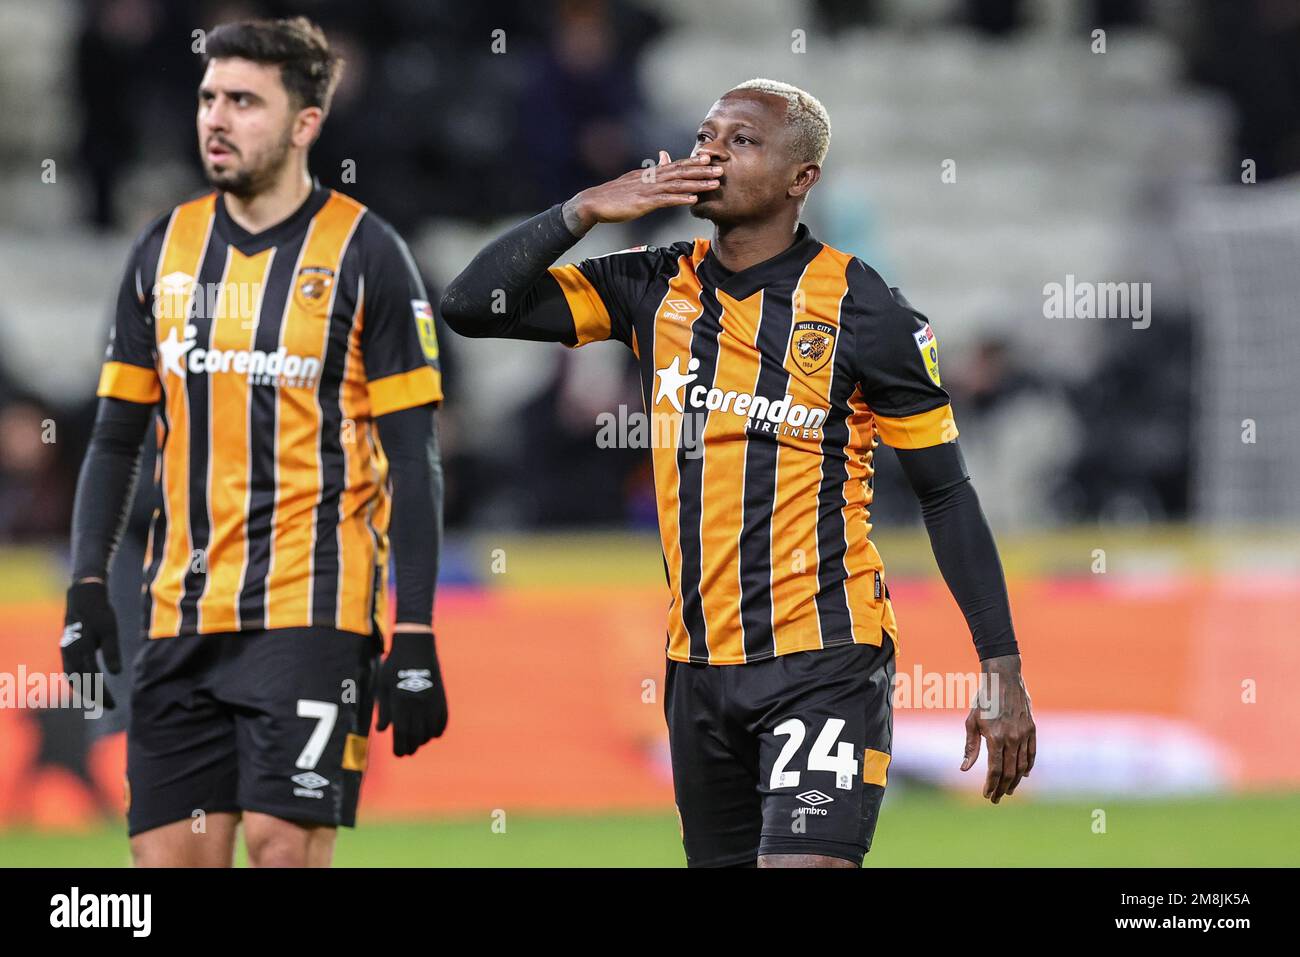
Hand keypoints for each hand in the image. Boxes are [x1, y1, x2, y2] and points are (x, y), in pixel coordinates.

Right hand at [61, 579, 120, 709]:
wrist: (84, 597)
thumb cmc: (100, 613)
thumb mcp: (110, 630)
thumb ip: (111, 652)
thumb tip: (116, 673)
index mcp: (81, 649)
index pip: (92, 678)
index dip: (102, 693)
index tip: (113, 705)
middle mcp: (70, 652)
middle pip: (80, 682)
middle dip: (94, 695)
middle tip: (109, 706)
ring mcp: (66, 650)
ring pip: (72, 677)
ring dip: (84, 689)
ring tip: (99, 698)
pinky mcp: (67, 648)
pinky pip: (71, 669)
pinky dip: (78, 680)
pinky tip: (89, 684)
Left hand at [375, 629, 447, 756]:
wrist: (416, 647)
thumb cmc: (394, 666)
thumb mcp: (383, 686)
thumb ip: (384, 709)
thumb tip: (382, 730)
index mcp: (401, 702)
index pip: (401, 734)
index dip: (400, 747)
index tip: (398, 754)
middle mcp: (417, 704)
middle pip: (416, 736)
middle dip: (411, 747)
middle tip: (406, 752)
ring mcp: (431, 701)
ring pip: (430, 731)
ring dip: (423, 740)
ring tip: (417, 742)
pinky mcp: (441, 697)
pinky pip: (442, 721)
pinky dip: (437, 730)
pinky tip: (431, 732)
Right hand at [563, 151, 720, 233]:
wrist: (592, 203)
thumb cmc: (612, 195)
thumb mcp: (632, 181)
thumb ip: (648, 173)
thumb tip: (659, 161)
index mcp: (649, 174)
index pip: (674, 166)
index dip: (692, 162)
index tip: (709, 158)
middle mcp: (650, 179)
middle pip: (680, 172)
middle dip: (702, 171)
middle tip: (721, 168)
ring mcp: (647, 190)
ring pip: (677, 185)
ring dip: (697, 184)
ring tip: (714, 184)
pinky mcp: (642, 203)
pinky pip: (664, 201)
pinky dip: (680, 200)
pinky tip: (693, 201)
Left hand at [960, 654, 1034, 802]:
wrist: (1004, 678)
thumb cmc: (983, 699)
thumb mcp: (971, 721)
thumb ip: (970, 747)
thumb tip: (964, 769)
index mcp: (995, 738)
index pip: (994, 770)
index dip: (991, 785)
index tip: (986, 795)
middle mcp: (1012, 739)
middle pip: (1009, 772)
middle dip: (1002, 788)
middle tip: (996, 798)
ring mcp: (1025, 735)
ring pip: (1022, 766)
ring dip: (1015, 781)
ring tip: (1008, 790)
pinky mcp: (1032, 729)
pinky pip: (1032, 754)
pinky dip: (1028, 767)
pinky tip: (1023, 775)